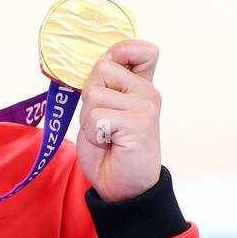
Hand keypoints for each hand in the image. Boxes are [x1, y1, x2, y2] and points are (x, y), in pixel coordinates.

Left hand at [75, 39, 162, 201]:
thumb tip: (96, 60)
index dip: (119, 52)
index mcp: (142, 86)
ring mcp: (146, 107)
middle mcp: (148, 93)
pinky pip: (95, 116)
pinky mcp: (138, 123)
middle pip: (101, 69)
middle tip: (102, 122)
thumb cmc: (110, 149)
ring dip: (88, 119)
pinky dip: (93, 133)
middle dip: (89, 97)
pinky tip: (109, 143)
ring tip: (105, 135)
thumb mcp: (104, 110)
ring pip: (94, 95)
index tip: (109, 76)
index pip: (140, 49)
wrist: (122, 188)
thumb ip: (105, 86)